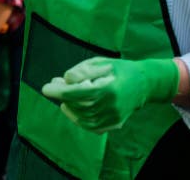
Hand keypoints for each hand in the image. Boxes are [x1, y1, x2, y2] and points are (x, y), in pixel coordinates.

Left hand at [41, 57, 178, 132]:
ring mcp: (114, 117)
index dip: (59, 91)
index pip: (78, 92)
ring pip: (83, 118)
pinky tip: (72, 108)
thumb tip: (63, 81)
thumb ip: (81, 71)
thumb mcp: (100, 63)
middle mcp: (112, 105)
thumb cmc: (119, 69)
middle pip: (79, 105)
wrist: (144, 83)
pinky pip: (91, 126)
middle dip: (63, 97)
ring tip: (64, 96)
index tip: (46, 88)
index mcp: (109, 87)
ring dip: (69, 107)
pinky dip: (78, 119)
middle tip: (54, 86)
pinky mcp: (115, 124)